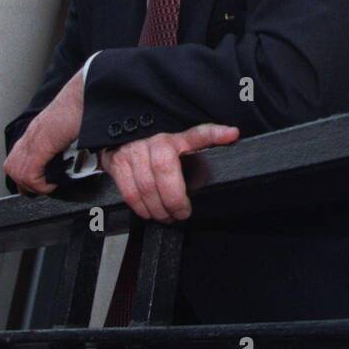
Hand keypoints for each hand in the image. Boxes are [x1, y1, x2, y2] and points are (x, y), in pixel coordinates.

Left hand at [4, 70, 86, 195]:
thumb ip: (70, 142)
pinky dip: (40, 184)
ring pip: (16, 171)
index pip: (18, 157)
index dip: (28, 175)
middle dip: (27, 183)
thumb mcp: (74, 127)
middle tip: (44, 187)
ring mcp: (35, 137)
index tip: (44, 181)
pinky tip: (54, 182)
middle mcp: (33, 134)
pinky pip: (29, 173)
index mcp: (39, 130)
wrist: (91, 89)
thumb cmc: (88, 106)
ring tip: (50, 185)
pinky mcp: (42, 143)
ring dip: (32, 185)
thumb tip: (82, 158)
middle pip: (12, 167)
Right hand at [100, 124, 239, 221]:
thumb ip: (202, 143)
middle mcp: (154, 141)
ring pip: (146, 186)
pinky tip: (149, 212)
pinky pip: (129, 192)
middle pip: (165, 172)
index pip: (197, 133)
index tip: (230, 134)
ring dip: (158, 209)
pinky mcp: (117, 163)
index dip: (214, 134)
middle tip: (182, 213)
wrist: (121, 137)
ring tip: (167, 216)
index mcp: (175, 137)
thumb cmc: (155, 145)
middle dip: (174, 200)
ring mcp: (133, 151)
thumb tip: (231, 135)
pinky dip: (141, 207)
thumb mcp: (179, 143)